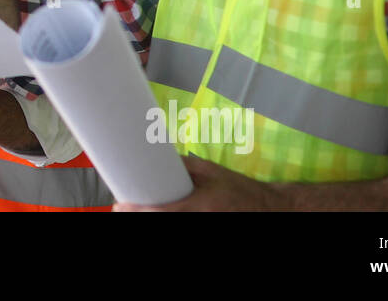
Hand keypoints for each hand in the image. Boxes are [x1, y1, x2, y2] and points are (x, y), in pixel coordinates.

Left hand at [112, 155, 290, 211]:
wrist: (267, 208)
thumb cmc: (237, 188)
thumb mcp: (211, 172)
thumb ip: (185, 167)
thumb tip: (157, 157)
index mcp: (203, 203)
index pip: (163, 211)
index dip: (138, 210)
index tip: (120, 205)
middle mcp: (202, 219)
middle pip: (162, 220)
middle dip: (139, 215)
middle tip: (121, 208)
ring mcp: (204, 226)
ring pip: (169, 226)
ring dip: (150, 218)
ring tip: (132, 210)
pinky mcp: (205, 229)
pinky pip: (180, 227)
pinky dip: (166, 219)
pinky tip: (154, 214)